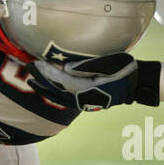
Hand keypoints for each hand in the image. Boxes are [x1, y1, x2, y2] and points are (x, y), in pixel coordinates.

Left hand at [27, 54, 157, 110]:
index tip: (36, 63)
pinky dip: (55, 93)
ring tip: (32, 80)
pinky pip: (66, 98)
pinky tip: (49, 88)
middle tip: (28, 69)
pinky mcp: (87, 100)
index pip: (61, 80)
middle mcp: (83, 97)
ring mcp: (85, 101)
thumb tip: (65, 68)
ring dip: (45, 88)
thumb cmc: (123, 69)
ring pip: (59, 96)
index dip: (47, 72)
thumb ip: (86, 66)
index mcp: (87, 88)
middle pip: (56, 90)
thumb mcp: (107, 63)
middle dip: (41, 80)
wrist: (136, 84)